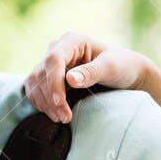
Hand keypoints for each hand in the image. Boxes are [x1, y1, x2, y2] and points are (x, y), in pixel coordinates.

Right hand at [24, 31, 150, 123]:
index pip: (53, 60)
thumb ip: (91, 72)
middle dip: (50, 98)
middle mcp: (57, 49)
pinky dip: (41, 103)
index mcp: (72, 41)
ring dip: (44, 103)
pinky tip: (54, 114)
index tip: (60, 103)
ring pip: (35, 83)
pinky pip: (34, 89)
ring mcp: (51, 64)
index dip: (53, 82)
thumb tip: (70, 79)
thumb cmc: (122, 65)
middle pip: (41, 73)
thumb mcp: (111, 67)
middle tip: (65, 118)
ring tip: (62, 118)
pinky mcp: (48, 77)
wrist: (126, 73)